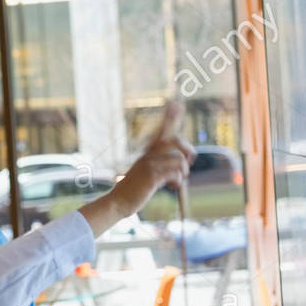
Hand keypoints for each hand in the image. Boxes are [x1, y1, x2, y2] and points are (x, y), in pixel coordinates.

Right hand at [78, 102, 194, 237]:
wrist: (118, 201)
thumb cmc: (134, 190)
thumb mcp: (147, 174)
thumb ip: (161, 166)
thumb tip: (181, 164)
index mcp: (148, 153)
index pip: (161, 131)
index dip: (170, 117)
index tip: (175, 104)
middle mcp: (149, 155)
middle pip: (175, 141)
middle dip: (187, 151)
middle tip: (187, 163)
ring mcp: (150, 163)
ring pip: (179, 160)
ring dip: (182, 172)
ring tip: (175, 181)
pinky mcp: (152, 175)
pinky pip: (175, 173)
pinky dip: (177, 181)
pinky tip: (171, 186)